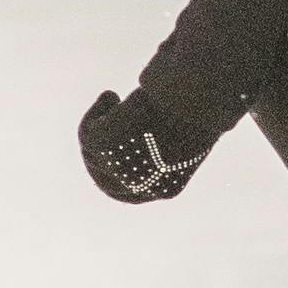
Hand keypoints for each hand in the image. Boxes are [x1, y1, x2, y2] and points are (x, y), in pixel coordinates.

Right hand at [80, 88, 212, 204]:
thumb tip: (149, 129)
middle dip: (98, 153)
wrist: (196, 102)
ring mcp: (118, 170)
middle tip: (103, 122)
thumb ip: (165, 139)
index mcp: (166, 187)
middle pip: (104, 179)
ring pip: (92, 152)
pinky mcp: (101, 146)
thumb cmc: (201, 112)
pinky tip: (110, 95)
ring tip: (113, 99)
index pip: (133, 192)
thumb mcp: (185, 131)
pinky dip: (97, 110)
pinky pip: (86, 130)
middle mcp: (140, 187)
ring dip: (100, 124)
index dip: (120, 173)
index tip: (117, 148)